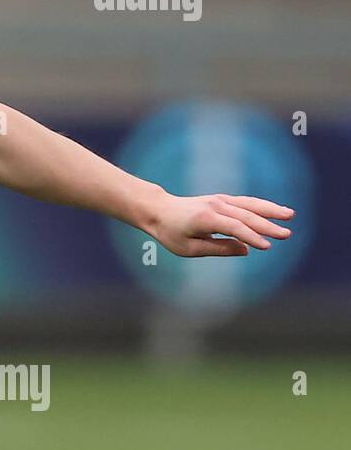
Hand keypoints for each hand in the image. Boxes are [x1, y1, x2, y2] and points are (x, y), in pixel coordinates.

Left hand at [144, 192, 294, 256]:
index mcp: (205, 219)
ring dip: (270, 210)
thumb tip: (245, 250)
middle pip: (245, 216)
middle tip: (286, 234)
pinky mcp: (222, 199)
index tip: (267, 246)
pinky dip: (262, 206)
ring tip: (290, 215)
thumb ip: (217, 249)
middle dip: (267, 225)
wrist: (159, 210)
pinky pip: (245, 202)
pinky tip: (277, 210)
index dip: (251, 237)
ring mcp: (219, 200)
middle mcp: (214, 206)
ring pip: (249, 205)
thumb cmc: (171, 233)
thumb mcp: (188, 248)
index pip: (234, 228)